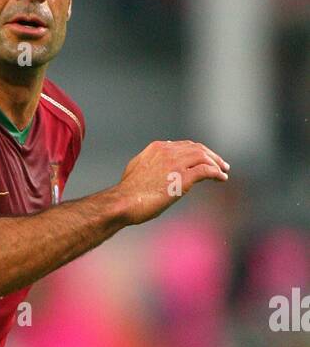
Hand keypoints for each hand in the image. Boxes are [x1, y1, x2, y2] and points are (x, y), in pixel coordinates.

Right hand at [115, 139, 229, 225]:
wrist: (123, 201)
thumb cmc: (126, 193)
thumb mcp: (135, 170)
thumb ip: (147, 165)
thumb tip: (152, 168)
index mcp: (157, 148)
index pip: (183, 145)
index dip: (196, 152)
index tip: (203, 159)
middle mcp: (168, 151)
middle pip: (197, 148)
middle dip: (211, 155)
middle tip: (221, 164)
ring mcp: (176, 164)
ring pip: (204, 157)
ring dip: (216, 163)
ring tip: (224, 171)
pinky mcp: (183, 178)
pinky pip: (206, 171)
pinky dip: (216, 173)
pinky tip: (221, 178)